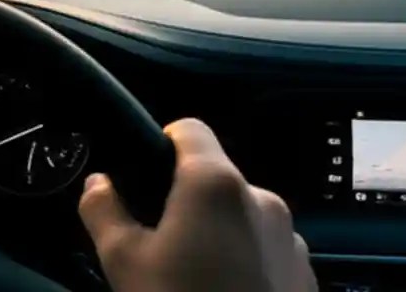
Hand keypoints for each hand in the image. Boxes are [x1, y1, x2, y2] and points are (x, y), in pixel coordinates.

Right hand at [79, 118, 315, 291]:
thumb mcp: (123, 261)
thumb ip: (103, 209)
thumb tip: (98, 183)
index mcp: (216, 183)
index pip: (189, 128)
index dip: (161, 146)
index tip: (144, 182)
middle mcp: (263, 199)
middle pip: (215, 179)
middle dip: (186, 204)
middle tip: (158, 246)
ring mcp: (292, 239)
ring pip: (242, 219)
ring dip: (218, 236)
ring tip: (193, 280)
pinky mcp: (307, 276)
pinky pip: (266, 252)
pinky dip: (245, 265)